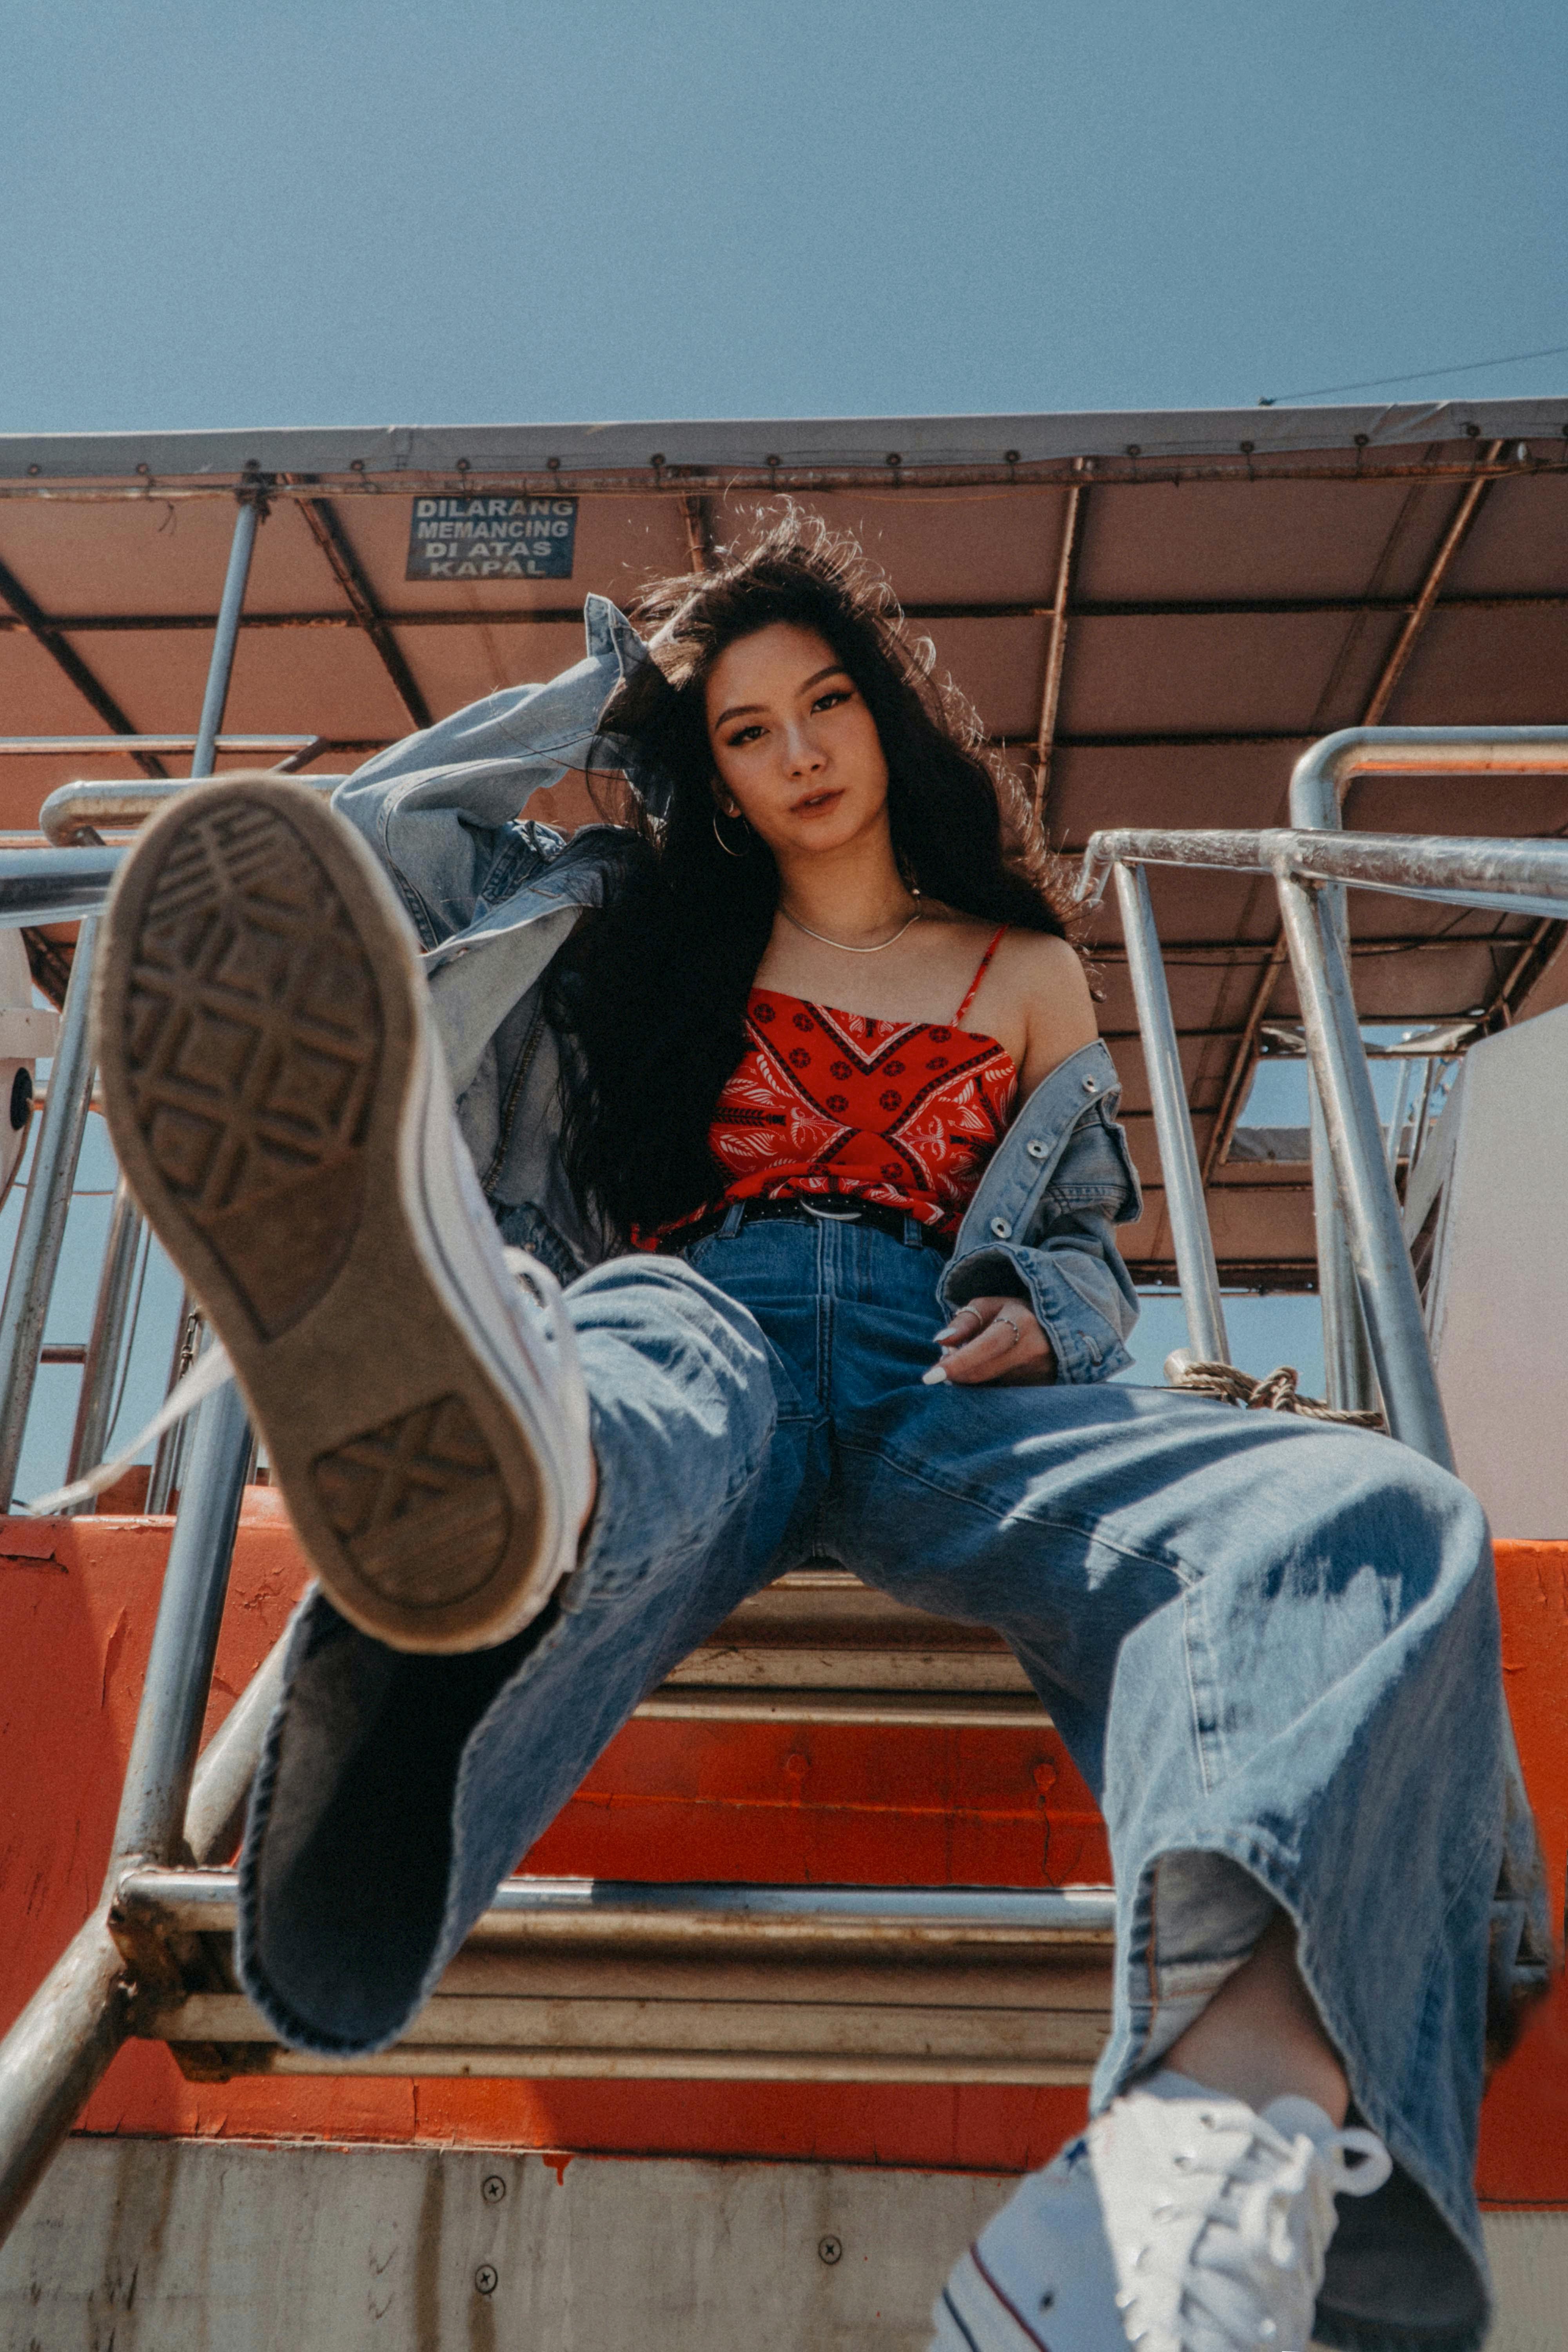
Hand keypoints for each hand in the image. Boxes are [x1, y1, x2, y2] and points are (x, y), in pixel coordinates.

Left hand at [926, 1296, 1056, 1386]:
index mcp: (1022, 1323)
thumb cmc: (1014, 1313)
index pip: (985, 1347)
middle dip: (956, 1373)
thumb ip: (964, 1321)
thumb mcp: (989, 1306)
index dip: (957, 1363)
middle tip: (942, 1365)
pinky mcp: (1040, 1390)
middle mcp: (1034, 1351)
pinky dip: (987, 1386)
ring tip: (973, 1360)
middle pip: (983, 1373)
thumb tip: (940, 1341)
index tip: (929, 1377)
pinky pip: (1002, 1395)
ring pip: (990, 1387)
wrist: (1057, 1329)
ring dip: (971, 1379)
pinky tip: (990, 1372)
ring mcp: (1040, 1374)